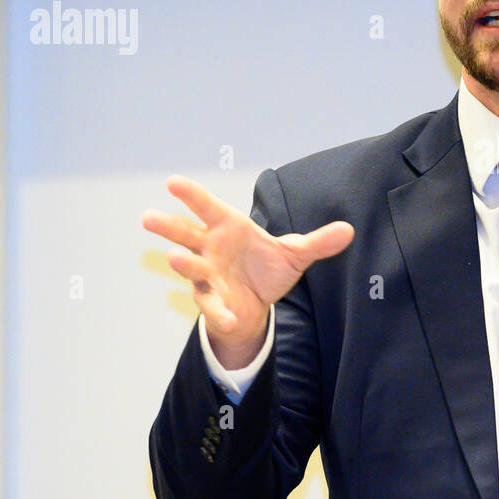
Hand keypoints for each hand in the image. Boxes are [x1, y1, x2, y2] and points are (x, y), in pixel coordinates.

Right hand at [141, 175, 353, 359]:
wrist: (260, 304)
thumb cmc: (267, 268)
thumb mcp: (296, 254)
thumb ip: (318, 242)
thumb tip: (349, 230)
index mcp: (228, 228)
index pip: (207, 207)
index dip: (192, 195)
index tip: (173, 181)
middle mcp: (210, 248)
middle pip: (185, 234)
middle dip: (168, 226)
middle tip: (149, 216)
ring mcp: (207, 275)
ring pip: (191, 268)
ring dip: (183, 263)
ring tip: (175, 258)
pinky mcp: (212, 302)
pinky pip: (213, 306)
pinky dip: (219, 312)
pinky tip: (228, 316)